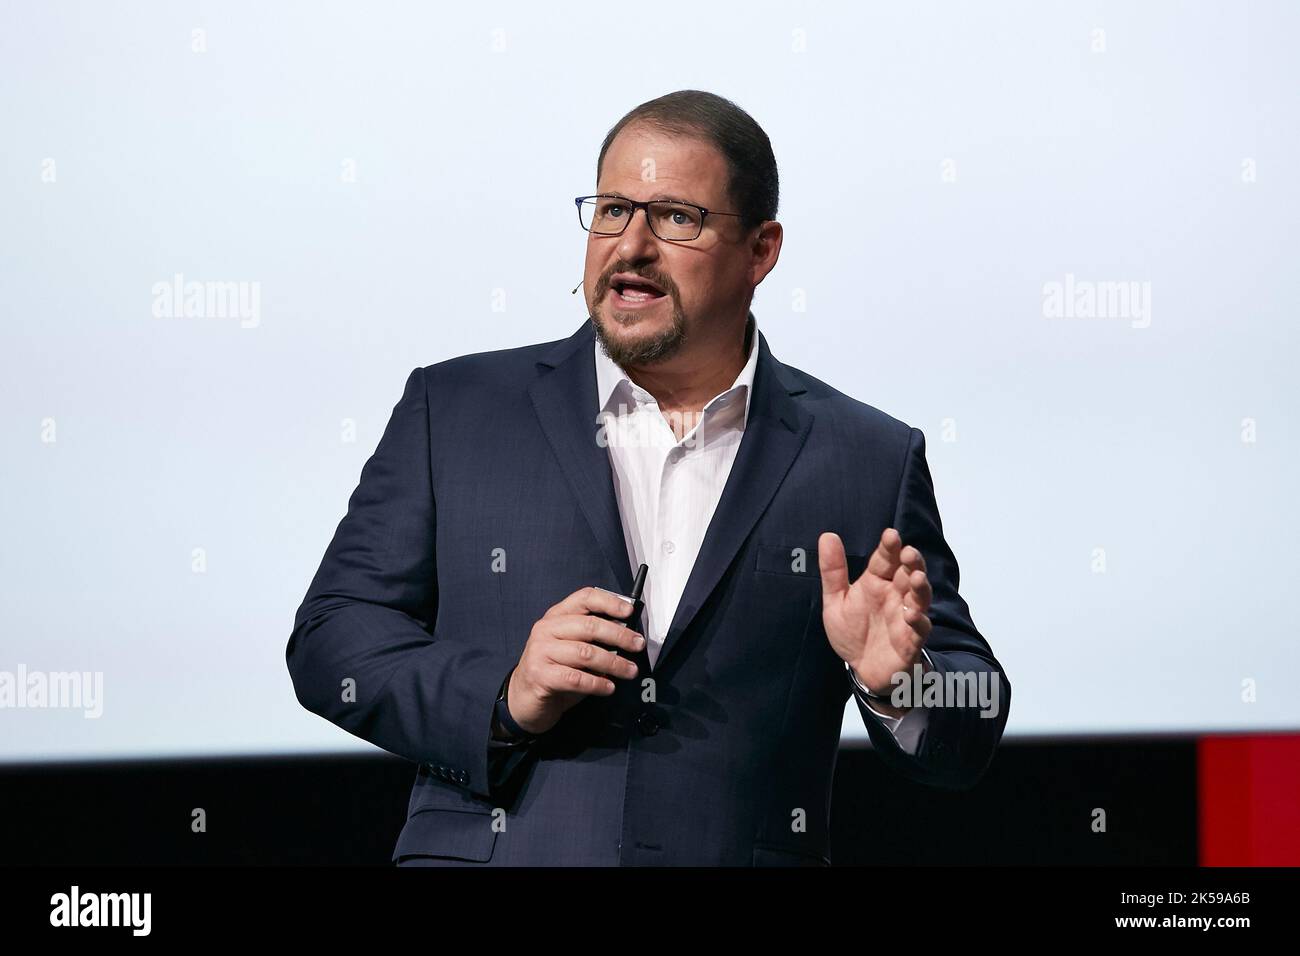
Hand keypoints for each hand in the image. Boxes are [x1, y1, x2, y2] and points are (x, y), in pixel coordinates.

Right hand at [505, 587, 645, 735]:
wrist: (523, 698)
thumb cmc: (554, 670)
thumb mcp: (572, 647)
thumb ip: (593, 638)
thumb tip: (627, 637)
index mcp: (556, 616)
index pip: (584, 598)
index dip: (609, 602)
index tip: (629, 611)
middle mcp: (546, 630)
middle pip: (589, 625)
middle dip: (619, 636)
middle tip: (637, 645)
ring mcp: (540, 652)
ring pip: (586, 653)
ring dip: (614, 663)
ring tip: (629, 671)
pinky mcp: (540, 675)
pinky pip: (576, 678)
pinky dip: (597, 683)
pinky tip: (608, 687)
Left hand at [819, 528, 932, 706]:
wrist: (862, 668)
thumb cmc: (854, 632)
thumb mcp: (836, 601)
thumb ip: (833, 571)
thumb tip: (827, 535)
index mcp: (877, 582)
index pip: (886, 559)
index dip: (889, 547)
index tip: (890, 535)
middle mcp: (895, 595)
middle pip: (909, 573)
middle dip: (912, 562)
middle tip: (909, 552)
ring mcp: (905, 617)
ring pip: (920, 597)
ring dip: (921, 587)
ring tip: (917, 578)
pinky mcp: (910, 641)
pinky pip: (919, 629)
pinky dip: (918, 621)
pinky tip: (911, 614)